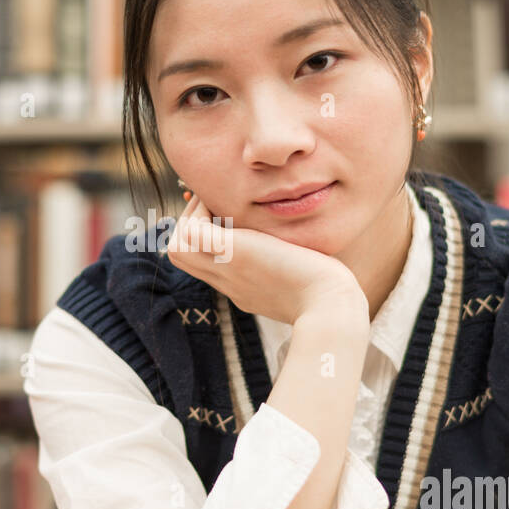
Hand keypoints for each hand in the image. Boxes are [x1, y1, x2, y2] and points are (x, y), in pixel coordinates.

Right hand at [164, 191, 365, 325]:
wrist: (330, 307)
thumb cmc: (330, 294)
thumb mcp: (306, 278)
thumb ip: (298, 267)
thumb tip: (308, 255)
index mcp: (242, 288)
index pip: (205, 261)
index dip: (206, 234)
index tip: (224, 214)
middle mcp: (229, 281)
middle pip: (180, 254)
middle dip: (190, 222)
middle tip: (215, 204)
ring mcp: (227, 269)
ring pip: (177, 247)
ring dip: (190, 217)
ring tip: (218, 202)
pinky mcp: (232, 254)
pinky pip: (191, 230)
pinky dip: (201, 211)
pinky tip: (227, 202)